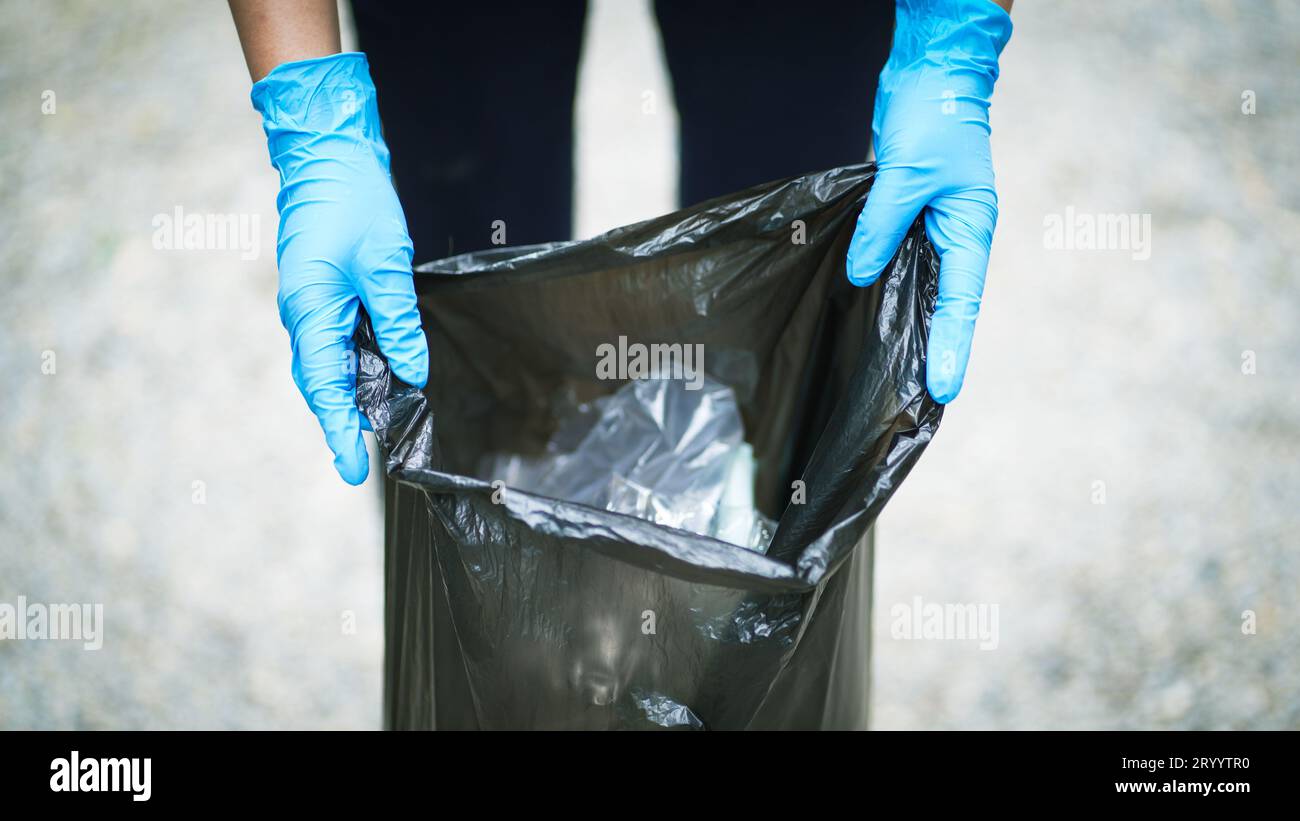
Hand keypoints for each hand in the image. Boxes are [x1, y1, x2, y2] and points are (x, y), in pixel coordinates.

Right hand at [252, 53, 426, 483]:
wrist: (327, 151)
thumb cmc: (354, 200)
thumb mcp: (385, 265)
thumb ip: (398, 322)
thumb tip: (413, 371)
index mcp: (310, 310)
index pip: (325, 386)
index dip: (339, 430)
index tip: (351, 469)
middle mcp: (303, 312)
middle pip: (323, 381)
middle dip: (342, 420)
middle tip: (360, 461)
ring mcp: (309, 301)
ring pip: (330, 361)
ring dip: (350, 393)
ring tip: (375, 427)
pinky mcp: (321, 289)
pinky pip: (336, 338)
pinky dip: (355, 362)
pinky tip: (379, 374)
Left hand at [846, 0, 1011, 402]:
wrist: (930, 73)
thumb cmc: (932, 116)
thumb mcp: (904, 174)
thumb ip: (880, 226)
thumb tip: (860, 273)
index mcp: (971, 228)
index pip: (961, 301)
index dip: (952, 346)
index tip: (943, 389)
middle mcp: (957, 234)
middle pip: (947, 303)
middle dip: (936, 348)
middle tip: (919, 398)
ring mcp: (935, 226)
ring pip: (921, 286)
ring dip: (911, 324)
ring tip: (896, 373)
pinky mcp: (910, 215)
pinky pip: (900, 260)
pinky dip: (889, 287)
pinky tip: (870, 315)